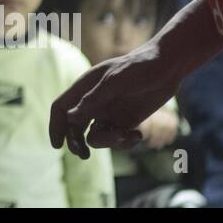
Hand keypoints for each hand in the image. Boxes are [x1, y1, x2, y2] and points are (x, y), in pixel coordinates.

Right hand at [50, 42, 182, 158]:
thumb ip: (93, 100)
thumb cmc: (139, 67)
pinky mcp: (125, 121)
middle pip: (74, 127)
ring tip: (126, 135)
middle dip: (76, 142)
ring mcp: (109, 113)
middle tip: (84, 155)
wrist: (166, 67)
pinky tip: (138, 135)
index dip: (55, 126)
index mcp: (84, 88)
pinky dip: (125, 143)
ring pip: (95, 137)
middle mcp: (93, 102)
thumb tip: (70, 118)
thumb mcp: (115, 81)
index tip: (57, 146)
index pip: (61, 108)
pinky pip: (116, 140)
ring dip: (108, 142)